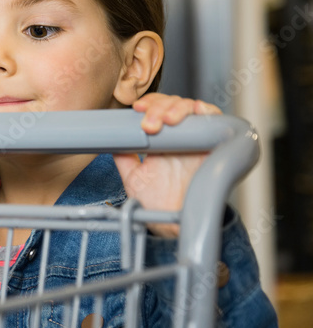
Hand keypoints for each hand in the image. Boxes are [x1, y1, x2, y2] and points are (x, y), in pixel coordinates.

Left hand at [113, 94, 221, 237]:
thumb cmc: (157, 204)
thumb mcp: (133, 177)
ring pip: (190, 108)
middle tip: (149, 124)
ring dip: (176, 108)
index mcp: (160, 141)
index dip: (147, 104)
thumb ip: (123, 157)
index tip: (136, 109)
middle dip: (158, 107)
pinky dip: (206, 111)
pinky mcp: (215, 145)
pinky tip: (195, 112)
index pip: (155, 110)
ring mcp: (197, 139)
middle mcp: (179, 137)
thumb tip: (110, 138)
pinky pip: (216, 120)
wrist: (176, 223)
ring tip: (165, 121)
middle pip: (171, 104)